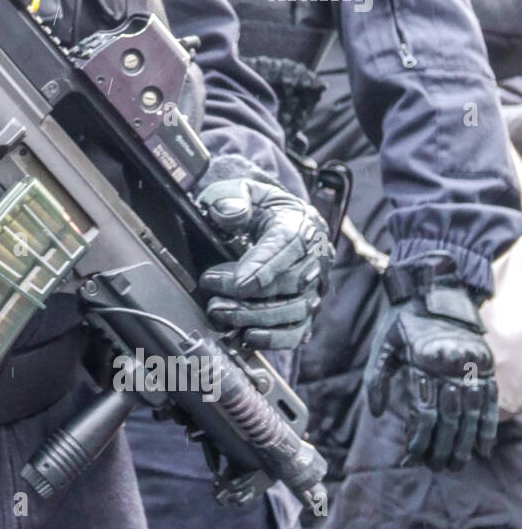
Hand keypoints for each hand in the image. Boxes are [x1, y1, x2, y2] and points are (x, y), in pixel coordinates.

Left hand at [196, 178, 333, 349]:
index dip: (264, 266)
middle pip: (292, 283)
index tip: (237, 283)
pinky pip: (299, 330)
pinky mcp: (307, 307)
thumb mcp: (238, 189)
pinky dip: (276, 338)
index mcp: (301, 222)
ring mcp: (315, 284)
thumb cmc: (251, 205)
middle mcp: (316, 255)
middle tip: (213, 296)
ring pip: (296, 310)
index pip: (289, 245)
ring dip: (256, 317)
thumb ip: (231, 197)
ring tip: (219, 313)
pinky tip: (248, 337)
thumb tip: (230, 214)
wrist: (266, 218)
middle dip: (250, 296)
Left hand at [365, 258, 497, 470]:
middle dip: (442, 446)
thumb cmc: (401, 322)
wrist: (432, 291)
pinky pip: (490, 399)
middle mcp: (450, 364)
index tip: (414, 455)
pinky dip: (488, 424)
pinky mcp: (485, 364)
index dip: (419, 437)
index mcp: (423, 360)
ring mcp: (471, 364)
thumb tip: (378, 414)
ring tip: (458, 464)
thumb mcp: (382, 346)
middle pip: (449, 416)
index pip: (424, 410)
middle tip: (437, 468)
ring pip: (471, 412)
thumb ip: (377, 380)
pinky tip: (482, 445)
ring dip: (465, 442)